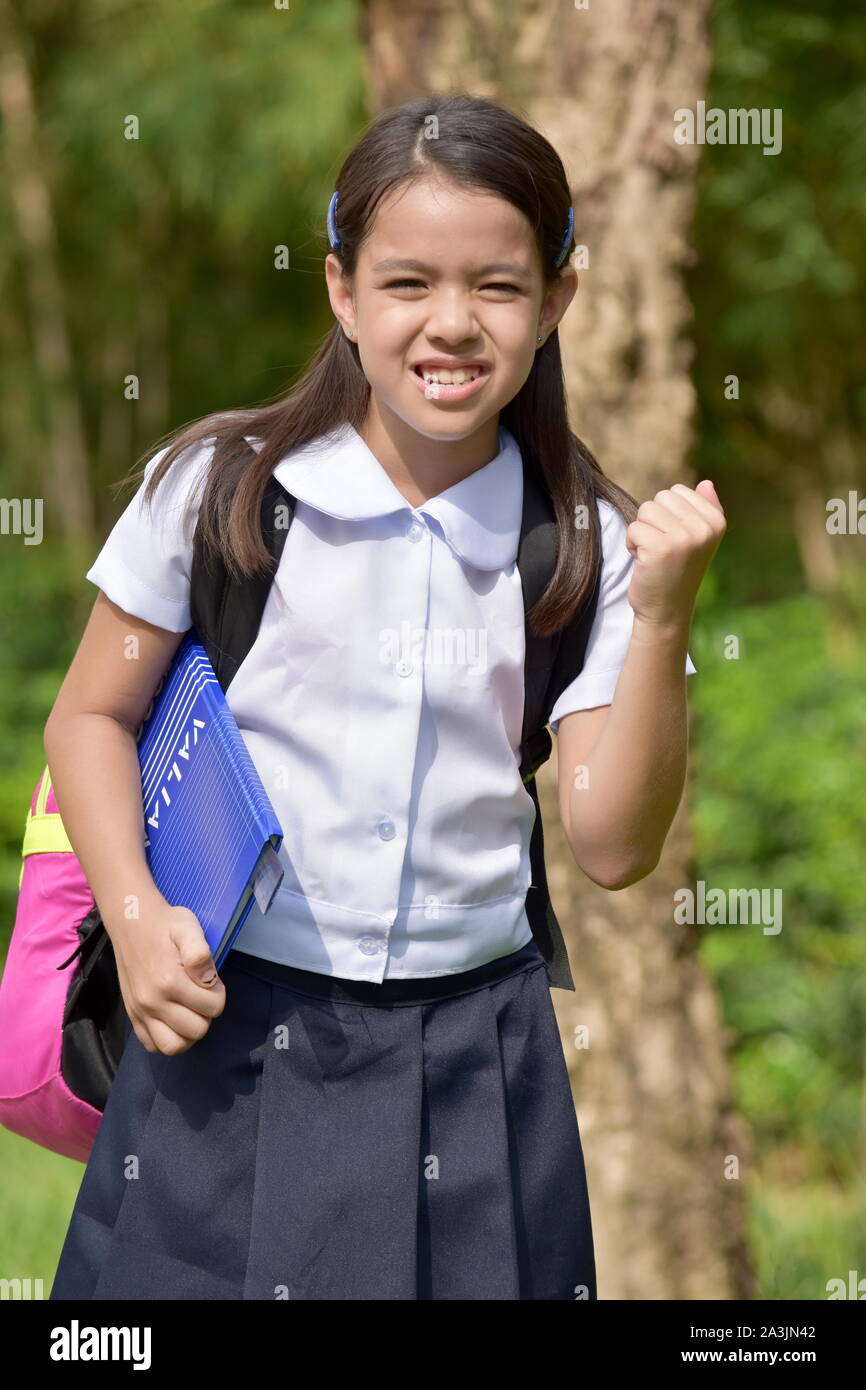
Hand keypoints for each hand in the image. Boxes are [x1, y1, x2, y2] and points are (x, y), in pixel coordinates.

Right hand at [109, 903, 226, 1055]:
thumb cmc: (165, 925)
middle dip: (206, 1014)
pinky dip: (166, 1038)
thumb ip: (200, 953)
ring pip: (174, 1046)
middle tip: (201, 994)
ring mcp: (140, 1012)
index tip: (210, 980)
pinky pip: (152, 1045)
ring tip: (190, 1012)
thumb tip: (208, 980)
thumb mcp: (188, 927)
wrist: (132, 924)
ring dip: (188, 1033)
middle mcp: (152, 1001)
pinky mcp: (133, 1016)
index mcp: (169, 981)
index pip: (213, 1008)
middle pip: (197, 1030)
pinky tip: (173, 1020)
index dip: (218, 994)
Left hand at [625, 480, 725, 629]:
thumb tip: (706, 482)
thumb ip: (702, 510)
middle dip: (653, 521)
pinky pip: (634, 528)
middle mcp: (704, 528)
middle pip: (660, 498)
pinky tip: (644, 562)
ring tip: (653, 555)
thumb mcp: (697, 539)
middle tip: (662, 549)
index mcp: (716, 521)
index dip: (667, 514)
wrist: (667, 610)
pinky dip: (632, 544)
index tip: (675, 539)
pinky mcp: (661, 548)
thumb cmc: (677, 571)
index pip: (677, 491)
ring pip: (646, 510)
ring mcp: (684, 538)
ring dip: (642, 532)